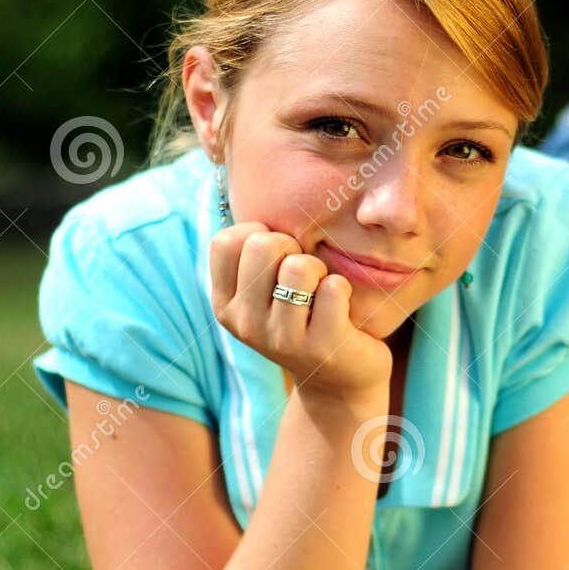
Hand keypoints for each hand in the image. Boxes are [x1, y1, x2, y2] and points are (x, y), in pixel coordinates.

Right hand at [208, 223, 393, 403]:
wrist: (339, 381)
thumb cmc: (305, 317)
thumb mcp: (267, 290)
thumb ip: (255, 253)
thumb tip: (257, 189)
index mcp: (225, 305)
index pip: (227, 240)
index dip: (260, 235)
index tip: (276, 258)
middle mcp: (245, 324)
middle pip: (263, 244)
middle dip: (293, 247)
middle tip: (304, 276)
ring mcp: (282, 339)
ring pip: (300, 266)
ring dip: (320, 270)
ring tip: (321, 293)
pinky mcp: (321, 346)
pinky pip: (334, 287)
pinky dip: (343, 288)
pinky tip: (341, 310)